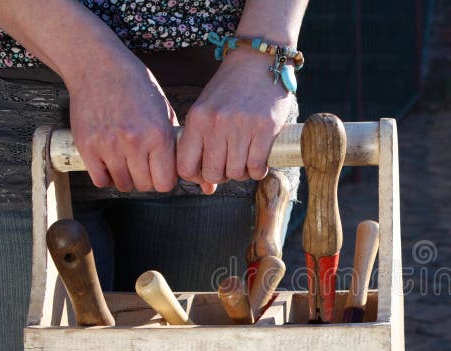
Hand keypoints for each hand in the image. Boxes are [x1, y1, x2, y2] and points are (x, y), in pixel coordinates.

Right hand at [67, 56, 178, 192]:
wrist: (98, 66)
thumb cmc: (135, 86)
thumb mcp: (163, 110)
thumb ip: (169, 140)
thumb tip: (177, 168)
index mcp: (158, 135)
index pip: (166, 182)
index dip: (165, 179)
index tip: (161, 171)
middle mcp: (134, 142)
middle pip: (145, 186)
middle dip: (147, 179)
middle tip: (143, 166)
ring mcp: (108, 145)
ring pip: (123, 185)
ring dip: (127, 178)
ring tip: (127, 162)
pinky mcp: (87, 146)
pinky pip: (100, 179)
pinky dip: (106, 176)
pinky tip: (110, 163)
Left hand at [177, 47, 293, 193]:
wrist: (259, 61)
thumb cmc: (231, 89)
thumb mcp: (208, 110)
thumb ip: (203, 145)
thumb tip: (207, 189)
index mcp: (197, 118)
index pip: (186, 167)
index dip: (196, 176)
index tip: (207, 171)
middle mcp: (216, 123)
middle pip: (213, 173)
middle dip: (222, 175)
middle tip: (230, 165)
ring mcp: (241, 126)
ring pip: (236, 173)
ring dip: (242, 173)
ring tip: (246, 159)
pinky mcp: (265, 129)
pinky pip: (257, 167)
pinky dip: (259, 170)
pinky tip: (259, 159)